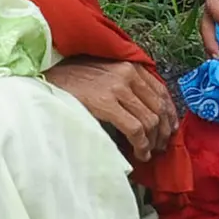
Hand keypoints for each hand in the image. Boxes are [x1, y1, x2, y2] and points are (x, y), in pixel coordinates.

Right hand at [47, 57, 177, 161]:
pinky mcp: (106, 103)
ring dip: (153, 141)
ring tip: (148, 152)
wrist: (48, 79)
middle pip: (159, 107)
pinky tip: (139, 153)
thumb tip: (147, 110)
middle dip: (163, 131)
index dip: (170, 113)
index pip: (161, 91)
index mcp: (130, 65)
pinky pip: (135, 129)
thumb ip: (127, 85)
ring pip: (150, 120)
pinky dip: (141, 145)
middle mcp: (128, 73)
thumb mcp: (106, 74)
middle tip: (160, 146)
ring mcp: (118, 88)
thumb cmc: (74, 79)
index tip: (170, 128)